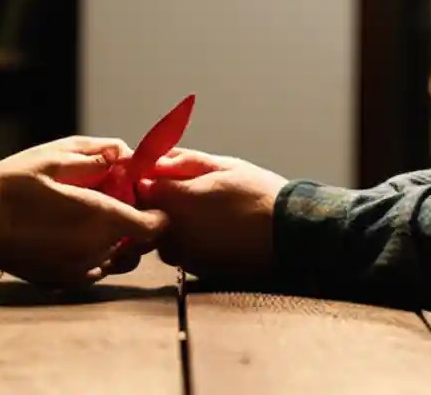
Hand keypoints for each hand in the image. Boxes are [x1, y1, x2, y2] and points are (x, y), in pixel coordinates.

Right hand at [0, 136, 168, 286]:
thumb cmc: (13, 185)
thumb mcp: (54, 157)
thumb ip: (95, 154)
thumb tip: (123, 153)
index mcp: (99, 219)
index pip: (153, 226)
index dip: (154, 211)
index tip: (139, 196)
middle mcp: (95, 251)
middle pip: (138, 245)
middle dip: (135, 224)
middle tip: (114, 200)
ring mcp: (78, 270)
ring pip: (117, 260)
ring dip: (116, 242)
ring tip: (91, 218)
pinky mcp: (61, 281)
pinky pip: (94, 271)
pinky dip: (94, 255)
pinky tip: (73, 235)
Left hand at [136, 149, 288, 277]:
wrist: (290, 234)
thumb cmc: (259, 193)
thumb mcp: (224, 165)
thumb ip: (185, 161)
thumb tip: (158, 161)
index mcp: (177, 200)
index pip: (141, 186)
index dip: (150, 178)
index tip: (164, 175)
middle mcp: (173, 231)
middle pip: (149, 213)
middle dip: (162, 202)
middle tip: (192, 193)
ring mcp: (184, 255)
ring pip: (163, 236)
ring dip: (175, 224)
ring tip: (208, 214)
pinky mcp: (197, 270)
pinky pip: (181, 252)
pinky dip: (190, 242)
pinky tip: (215, 233)